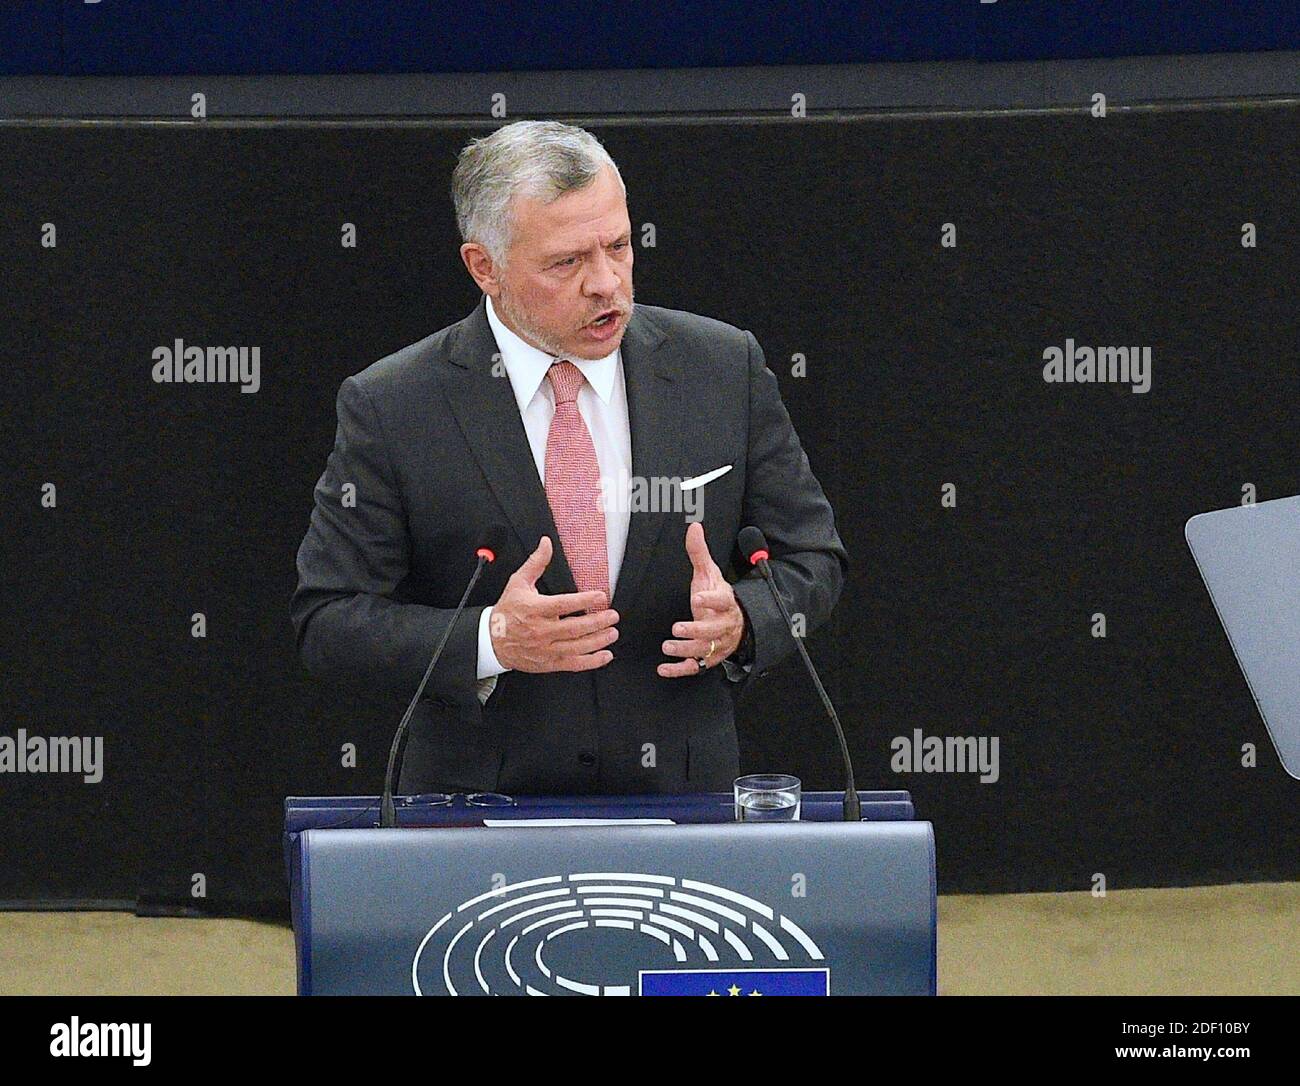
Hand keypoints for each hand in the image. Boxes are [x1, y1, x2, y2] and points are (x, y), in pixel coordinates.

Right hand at [489, 536, 618, 672]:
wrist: (492, 640)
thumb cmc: (508, 611)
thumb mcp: (518, 583)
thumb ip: (536, 563)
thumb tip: (546, 543)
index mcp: (534, 610)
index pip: (562, 605)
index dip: (583, 600)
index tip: (600, 596)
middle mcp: (540, 631)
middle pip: (574, 628)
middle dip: (597, 622)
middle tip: (612, 615)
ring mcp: (545, 649)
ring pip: (576, 647)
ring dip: (598, 640)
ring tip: (612, 632)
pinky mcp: (548, 663)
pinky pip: (573, 664)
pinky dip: (591, 662)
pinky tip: (605, 655)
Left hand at [658, 521, 745, 677]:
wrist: (736, 622)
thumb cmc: (717, 596)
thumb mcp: (709, 573)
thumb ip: (699, 553)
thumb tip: (694, 526)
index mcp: (725, 603)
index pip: (722, 601)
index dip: (711, 601)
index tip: (697, 598)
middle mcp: (724, 626)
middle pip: (713, 631)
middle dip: (695, 631)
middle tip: (677, 628)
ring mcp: (717, 644)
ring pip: (704, 651)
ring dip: (686, 650)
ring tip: (667, 646)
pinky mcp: (708, 658)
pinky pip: (695, 667)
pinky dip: (679, 670)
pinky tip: (663, 668)